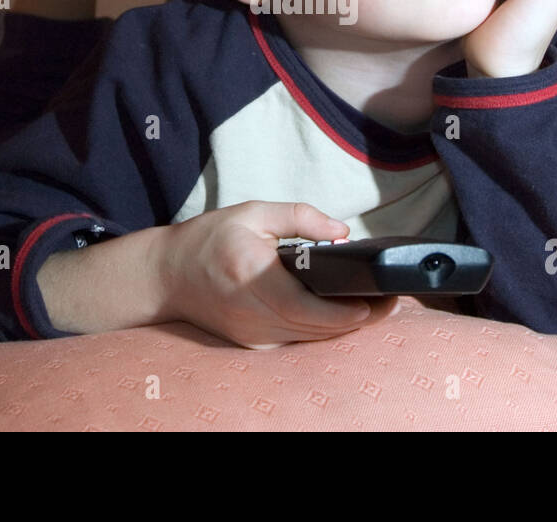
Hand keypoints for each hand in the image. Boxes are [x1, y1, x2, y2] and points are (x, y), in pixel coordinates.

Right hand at [158, 201, 399, 349]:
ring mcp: (250, 334)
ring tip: (376, 306)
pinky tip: (341, 314)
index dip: (343, 312)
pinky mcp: (252, 344)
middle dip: (356, 319)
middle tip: (390, 301)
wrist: (166, 275)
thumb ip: (301, 216)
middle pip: (314, 328)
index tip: (373, 302)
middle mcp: (250, 312)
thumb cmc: (210, 239)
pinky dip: (321, 329)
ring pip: (309, 339)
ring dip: (343, 327)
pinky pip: (296, 340)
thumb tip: (343, 233)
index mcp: (251, 275)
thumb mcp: (253, 212)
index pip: (304, 306)